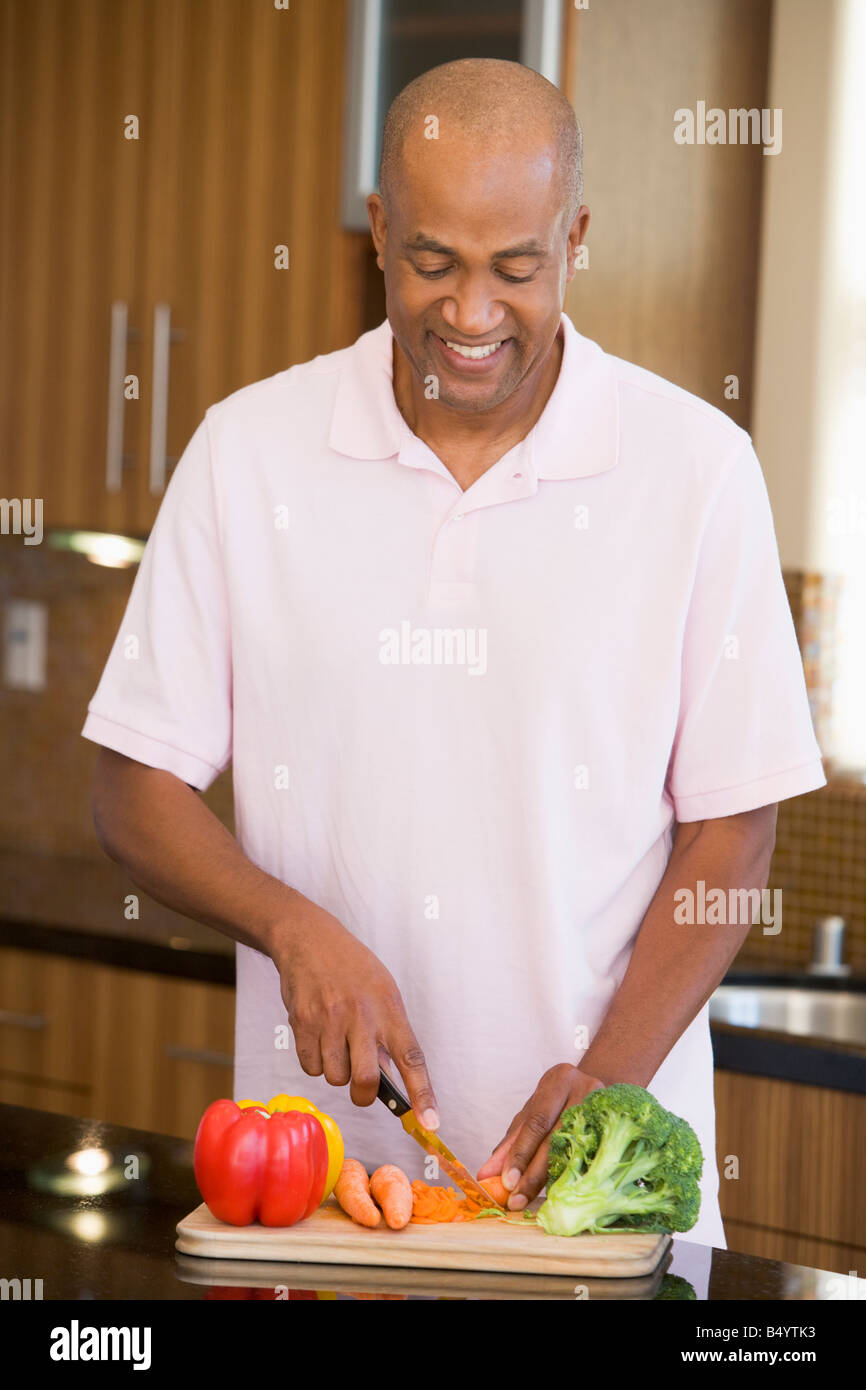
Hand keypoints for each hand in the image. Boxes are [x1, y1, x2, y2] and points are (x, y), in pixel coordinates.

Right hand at [271, 901, 438, 1129]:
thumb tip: (391, 1080)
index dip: (423, 1094)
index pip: (412, 1059)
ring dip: (337, 1072)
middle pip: (366, 1081)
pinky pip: (310, 1068)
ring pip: (335, 1078)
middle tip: (362, 1087)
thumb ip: (389, 1032)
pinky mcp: (303, 1023)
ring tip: (336, 1042)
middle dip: (364, 1095)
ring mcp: (330, 1020)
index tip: (430, 1123)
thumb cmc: (352, 967)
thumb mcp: (383, 991)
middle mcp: (362, 1016)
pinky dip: (315, 1062)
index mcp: (390, 1008)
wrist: (309, 939)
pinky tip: (318, 1036)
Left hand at [476, 1065, 606, 1209]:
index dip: (521, 1153)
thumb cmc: (561, 1103)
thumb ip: (511, 1143)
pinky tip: (562, 1193)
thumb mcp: (535, 1113)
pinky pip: (593, 1157)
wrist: (605, 1091)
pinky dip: (573, 1176)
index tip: (507, 1182)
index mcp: (559, 1080)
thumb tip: (486, 1174)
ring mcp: (607, 1111)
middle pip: (556, 1138)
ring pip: (576, 1150)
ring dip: (552, 1179)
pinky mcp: (618, 1129)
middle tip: (517, 1199)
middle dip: (533, 1173)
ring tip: (535, 1201)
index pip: (537, 1122)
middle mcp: (585, 1089)